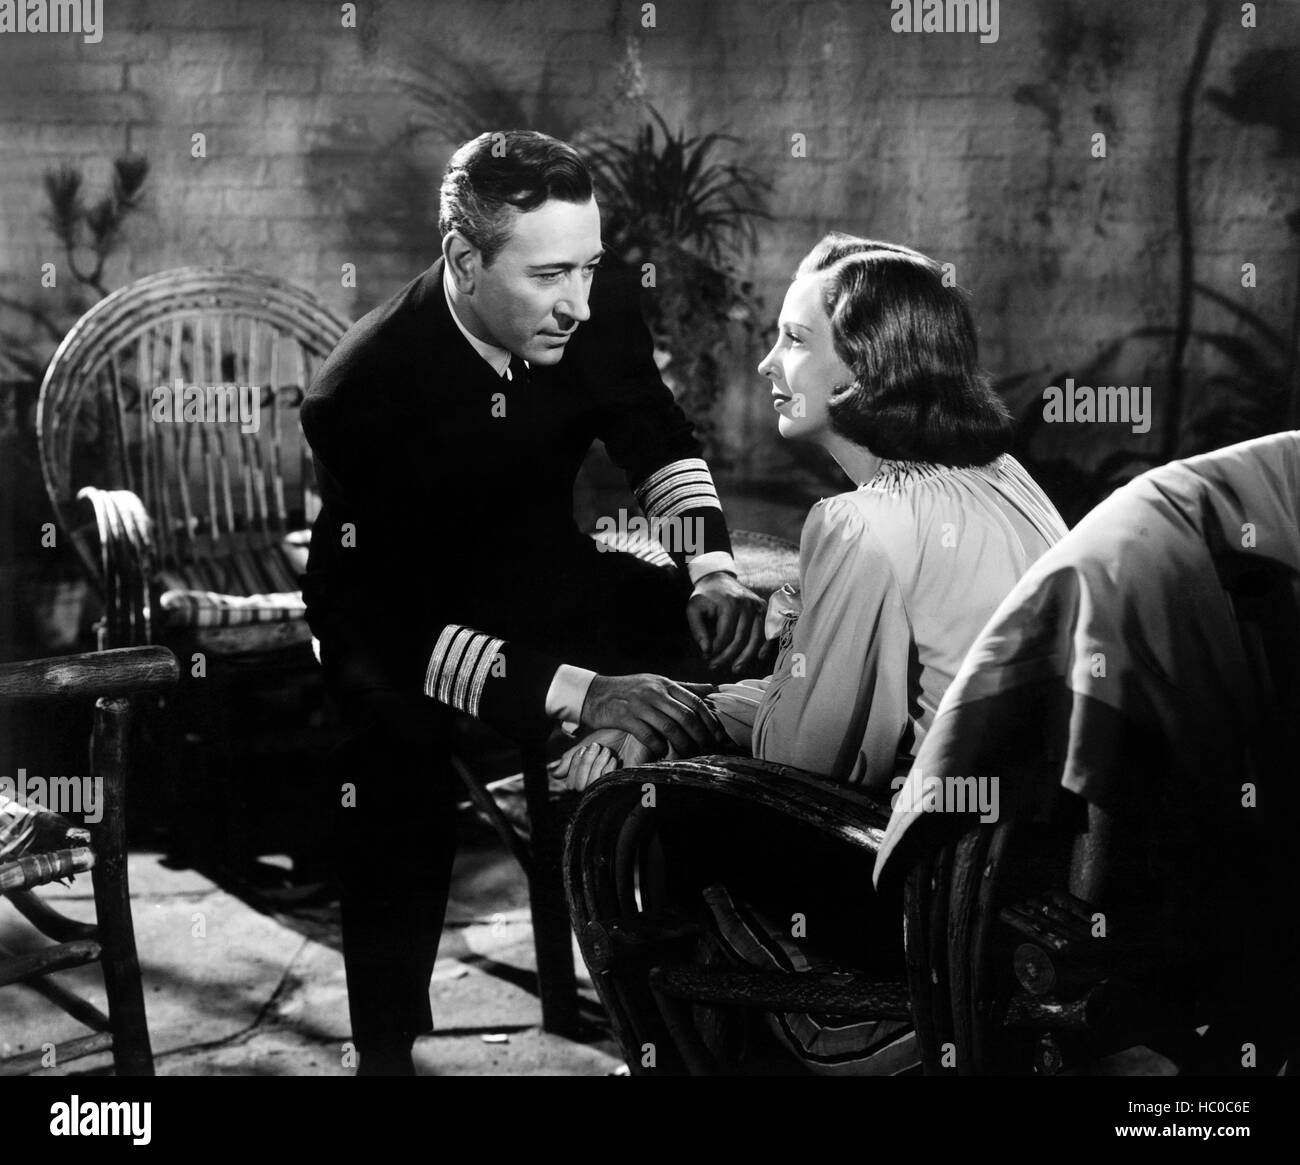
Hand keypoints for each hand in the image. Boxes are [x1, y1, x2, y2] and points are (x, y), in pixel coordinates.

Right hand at [552, 729, 626, 791]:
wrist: (634, 731)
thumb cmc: (613, 737)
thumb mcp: (587, 745)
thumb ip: (570, 759)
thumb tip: (555, 775)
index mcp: (586, 775)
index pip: (570, 783)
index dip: (574, 766)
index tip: (584, 748)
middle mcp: (595, 783)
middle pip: (577, 787)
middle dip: (584, 764)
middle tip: (595, 747)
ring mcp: (607, 785)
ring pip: (589, 787)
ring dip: (595, 765)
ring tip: (606, 751)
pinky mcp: (620, 785)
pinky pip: (605, 786)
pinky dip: (607, 770)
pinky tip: (614, 759)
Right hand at [580, 674, 725, 758]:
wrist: (595, 693)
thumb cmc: (629, 690)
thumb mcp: (656, 683)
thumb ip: (684, 687)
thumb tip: (712, 688)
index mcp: (665, 684)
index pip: (695, 702)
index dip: (710, 720)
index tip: (719, 736)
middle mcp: (655, 692)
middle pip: (686, 716)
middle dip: (701, 736)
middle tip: (708, 750)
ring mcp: (640, 704)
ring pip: (670, 727)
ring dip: (683, 744)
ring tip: (689, 755)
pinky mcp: (625, 717)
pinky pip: (648, 735)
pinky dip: (659, 747)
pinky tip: (663, 753)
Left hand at [686, 572, 767, 673]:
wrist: (719, 579)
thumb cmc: (705, 597)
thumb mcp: (693, 609)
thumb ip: (697, 629)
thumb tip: (706, 651)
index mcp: (730, 604)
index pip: (725, 635)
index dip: (716, 650)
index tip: (706, 658)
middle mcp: (747, 605)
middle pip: (741, 639)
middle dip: (728, 657)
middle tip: (715, 667)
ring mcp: (758, 607)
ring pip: (756, 638)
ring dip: (746, 656)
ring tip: (735, 668)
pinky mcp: (764, 609)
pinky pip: (767, 632)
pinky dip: (764, 646)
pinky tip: (758, 657)